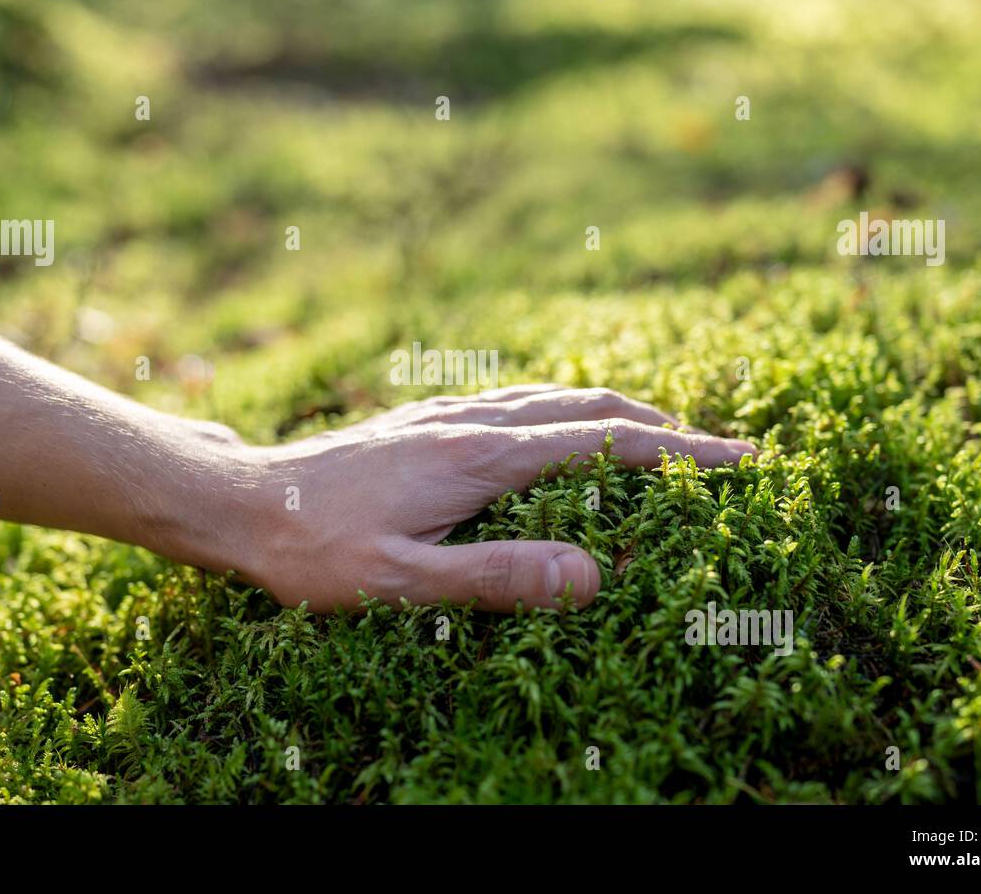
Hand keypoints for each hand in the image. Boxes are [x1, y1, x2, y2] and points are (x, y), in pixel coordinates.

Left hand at [182, 385, 756, 612]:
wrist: (238, 502)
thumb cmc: (311, 551)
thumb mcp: (400, 582)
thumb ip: (496, 578)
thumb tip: (595, 576)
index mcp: (479, 458)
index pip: (604, 446)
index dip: (680, 455)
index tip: (743, 461)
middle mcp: (471, 423)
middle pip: (590, 408)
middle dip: (664, 428)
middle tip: (721, 453)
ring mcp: (447, 416)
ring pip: (555, 398)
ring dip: (618, 413)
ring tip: (661, 438)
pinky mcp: (425, 423)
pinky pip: (518, 402)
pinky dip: (568, 410)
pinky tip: (562, 428)